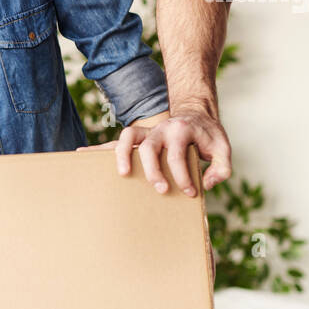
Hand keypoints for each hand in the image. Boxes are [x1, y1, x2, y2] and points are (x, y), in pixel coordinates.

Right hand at [113, 110, 231, 196]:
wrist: (196, 115)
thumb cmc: (208, 135)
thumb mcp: (224, 148)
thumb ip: (222, 168)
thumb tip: (205, 185)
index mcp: (182, 130)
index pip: (177, 156)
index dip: (183, 177)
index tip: (190, 193)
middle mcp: (161, 128)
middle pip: (149, 148)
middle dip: (153, 171)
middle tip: (161, 189)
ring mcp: (148, 131)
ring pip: (128, 137)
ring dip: (122, 156)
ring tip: (123, 174)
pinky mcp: (139, 137)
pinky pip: (118, 141)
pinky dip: (102, 148)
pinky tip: (84, 155)